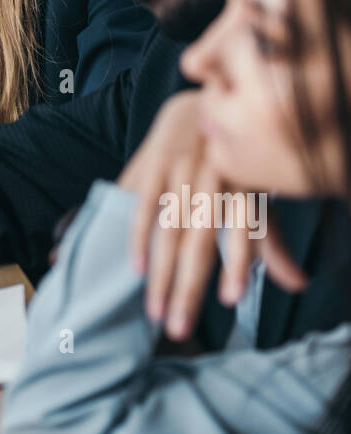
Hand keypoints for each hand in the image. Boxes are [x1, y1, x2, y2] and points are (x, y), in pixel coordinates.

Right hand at [119, 90, 305, 339]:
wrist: (201, 102)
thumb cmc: (233, 159)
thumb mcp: (257, 193)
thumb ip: (270, 239)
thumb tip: (299, 284)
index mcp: (245, 182)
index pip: (244, 227)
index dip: (237, 261)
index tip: (231, 300)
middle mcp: (213, 175)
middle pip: (198, 238)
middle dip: (186, 287)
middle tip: (178, 331)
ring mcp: (180, 166)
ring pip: (167, 227)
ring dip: (159, 273)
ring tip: (154, 313)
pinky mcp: (153, 161)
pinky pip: (143, 204)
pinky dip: (137, 236)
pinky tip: (135, 268)